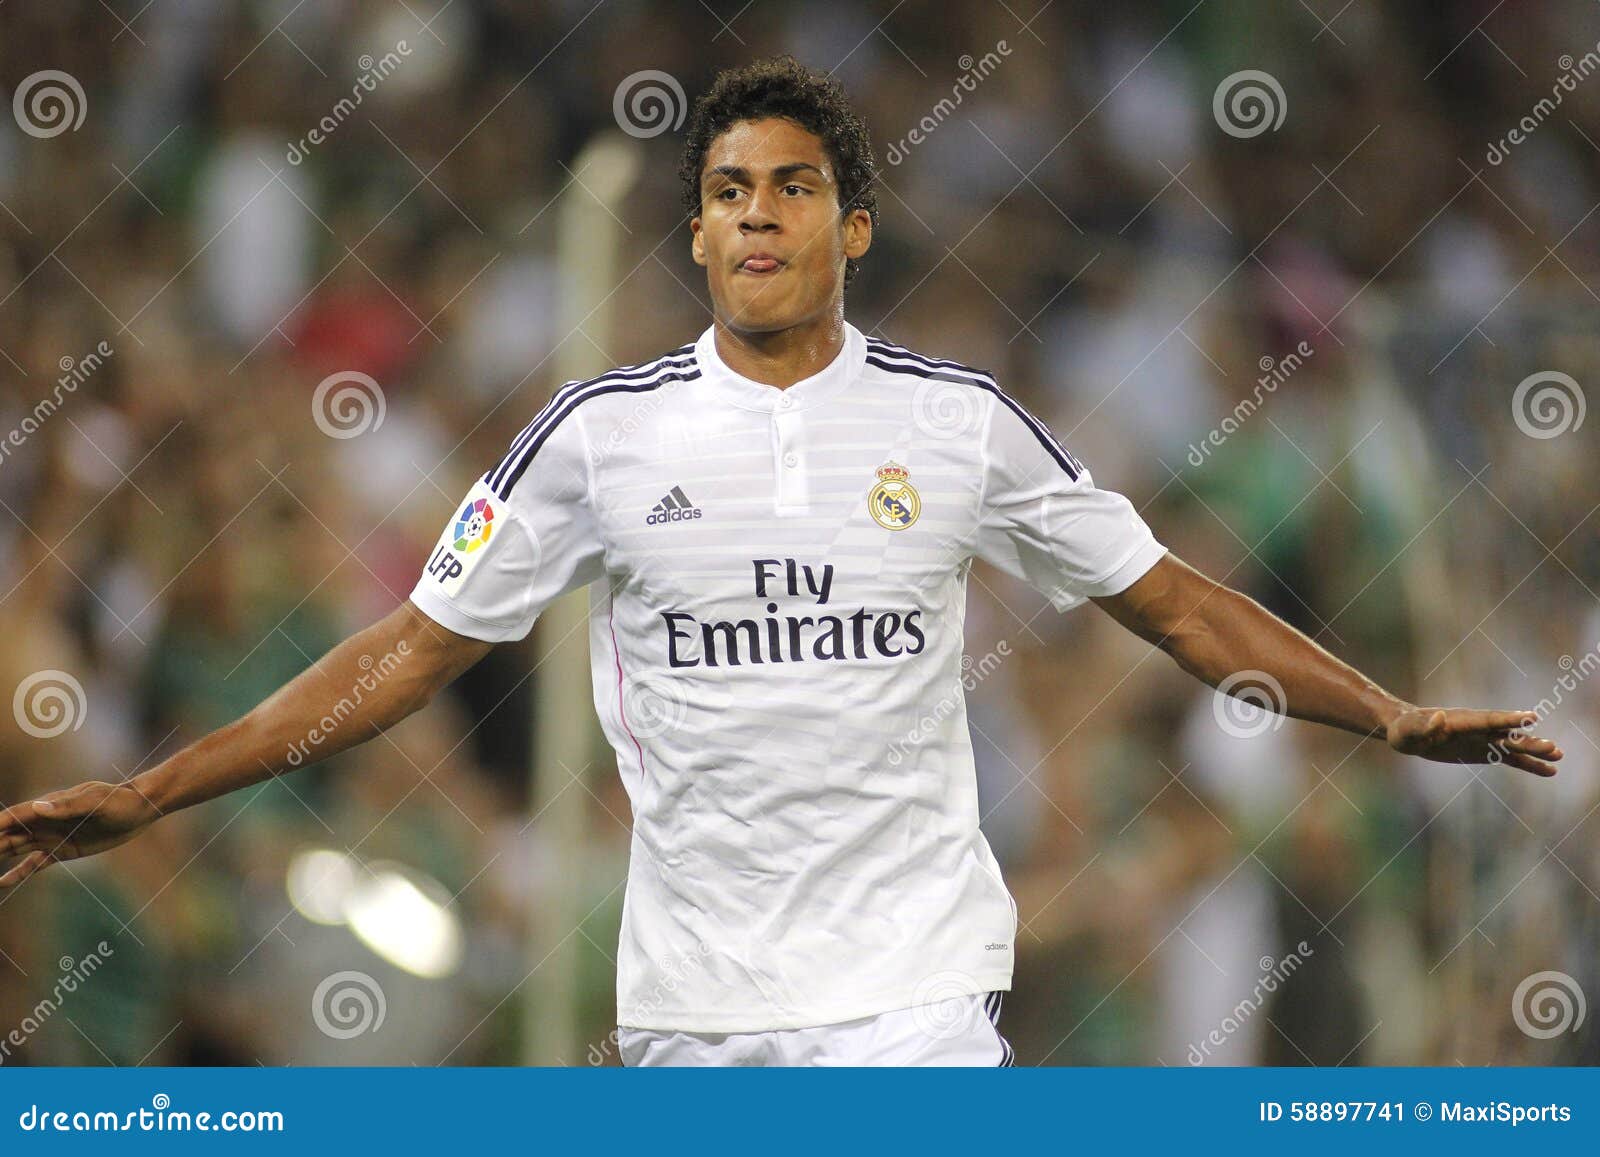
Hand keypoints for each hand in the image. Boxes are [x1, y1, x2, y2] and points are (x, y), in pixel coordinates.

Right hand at [0, 781, 161, 887]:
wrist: (139, 808)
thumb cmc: (119, 800)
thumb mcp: (97, 801)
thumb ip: (68, 805)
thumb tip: (38, 807)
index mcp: (48, 807)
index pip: (12, 818)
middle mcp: (44, 822)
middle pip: (7, 834)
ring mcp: (51, 836)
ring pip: (14, 849)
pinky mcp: (62, 850)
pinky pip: (33, 864)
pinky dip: (17, 873)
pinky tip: (1, 883)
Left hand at [1386, 708, 1562, 776]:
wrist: (1408, 733)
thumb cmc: (1405, 730)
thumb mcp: (1409, 731)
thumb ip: (1425, 726)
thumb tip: (1438, 717)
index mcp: (1461, 721)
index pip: (1488, 720)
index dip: (1508, 719)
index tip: (1531, 717)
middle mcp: (1478, 728)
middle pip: (1506, 734)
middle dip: (1528, 741)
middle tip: (1553, 748)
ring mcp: (1484, 739)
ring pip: (1513, 745)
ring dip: (1535, 750)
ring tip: (1559, 756)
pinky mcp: (1485, 751)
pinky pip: (1510, 759)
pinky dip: (1529, 765)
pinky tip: (1549, 771)